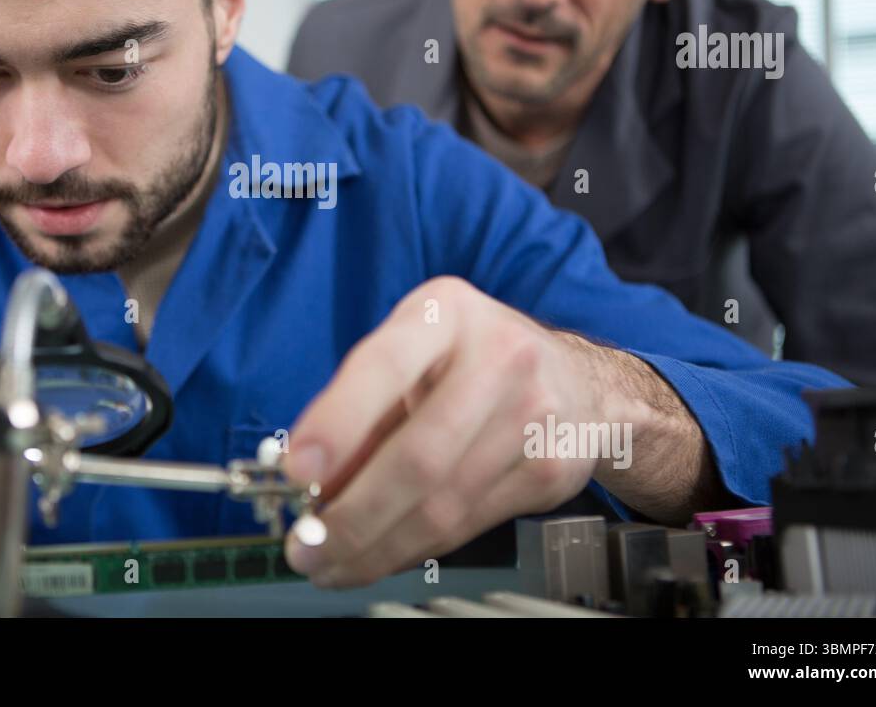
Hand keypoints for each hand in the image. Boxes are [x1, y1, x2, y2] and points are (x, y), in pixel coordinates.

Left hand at [281, 276, 661, 587]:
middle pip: (418, 456)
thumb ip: (361, 410)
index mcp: (447, 312)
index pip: (386, 366)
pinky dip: (413, 548)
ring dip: (376, 546)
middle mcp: (499, 356)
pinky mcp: (550, 471)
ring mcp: (534, 416)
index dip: (338, 421)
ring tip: (331, 563)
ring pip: (442, 504)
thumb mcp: (415, 354)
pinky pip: (467, 524)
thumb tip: (305, 482)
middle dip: (351, 515)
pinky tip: (380, 554)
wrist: (579, 381)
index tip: (296, 469)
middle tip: (305, 545)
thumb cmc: (473, 360)